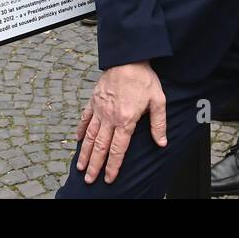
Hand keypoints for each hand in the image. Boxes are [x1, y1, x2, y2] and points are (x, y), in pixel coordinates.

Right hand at [75, 61, 166, 184]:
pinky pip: (84, 118)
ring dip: (85, 153)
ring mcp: (99, 109)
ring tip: (80, 167)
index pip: (118, 149)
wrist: (128, 57)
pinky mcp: (94, 100)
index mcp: (126, 120)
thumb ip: (158, 124)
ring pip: (90, 136)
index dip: (113, 166)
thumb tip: (161, 143)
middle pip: (101, 146)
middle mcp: (110, 117)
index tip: (109, 179)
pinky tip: (77, 140)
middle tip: (90, 180)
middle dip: (95, 165)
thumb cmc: (144, 78)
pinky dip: (80, 130)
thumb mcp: (158, 101)